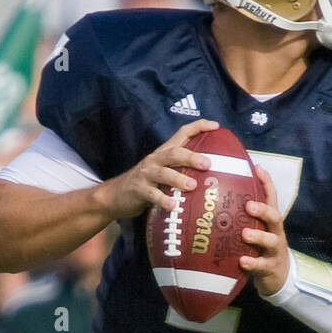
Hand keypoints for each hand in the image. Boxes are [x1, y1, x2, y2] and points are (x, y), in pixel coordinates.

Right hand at [94, 119, 218, 217]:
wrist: (115, 195)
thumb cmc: (147, 184)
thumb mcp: (163, 172)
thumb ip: (181, 170)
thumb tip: (212, 176)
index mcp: (164, 153)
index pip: (182, 133)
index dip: (198, 127)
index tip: (216, 126)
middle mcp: (155, 160)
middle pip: (174, 153)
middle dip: (191, 157)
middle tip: (208, 164)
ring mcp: (146, 175)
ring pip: (163, 173)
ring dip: (178, 179)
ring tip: (192, 186)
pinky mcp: (139, 190)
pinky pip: (152, 195)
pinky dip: (163, 200)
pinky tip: (174, 206)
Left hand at [239, 165, 290, 296]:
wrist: (277, 277)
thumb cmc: (259, 249)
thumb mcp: (253, 230)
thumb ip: (239, 217)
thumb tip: (212, 200)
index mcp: (269, 221)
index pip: (271, 197)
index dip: (266, 182)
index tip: (256, 167)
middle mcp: (275, 232)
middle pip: (275, 217)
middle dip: (263, 210)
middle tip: (249, 205)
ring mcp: (274, 251)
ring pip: (271, 241)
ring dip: (258, 236)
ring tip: (245, 234)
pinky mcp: (271, 268)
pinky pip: (262, 265)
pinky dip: (253, 263)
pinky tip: (242, 261)